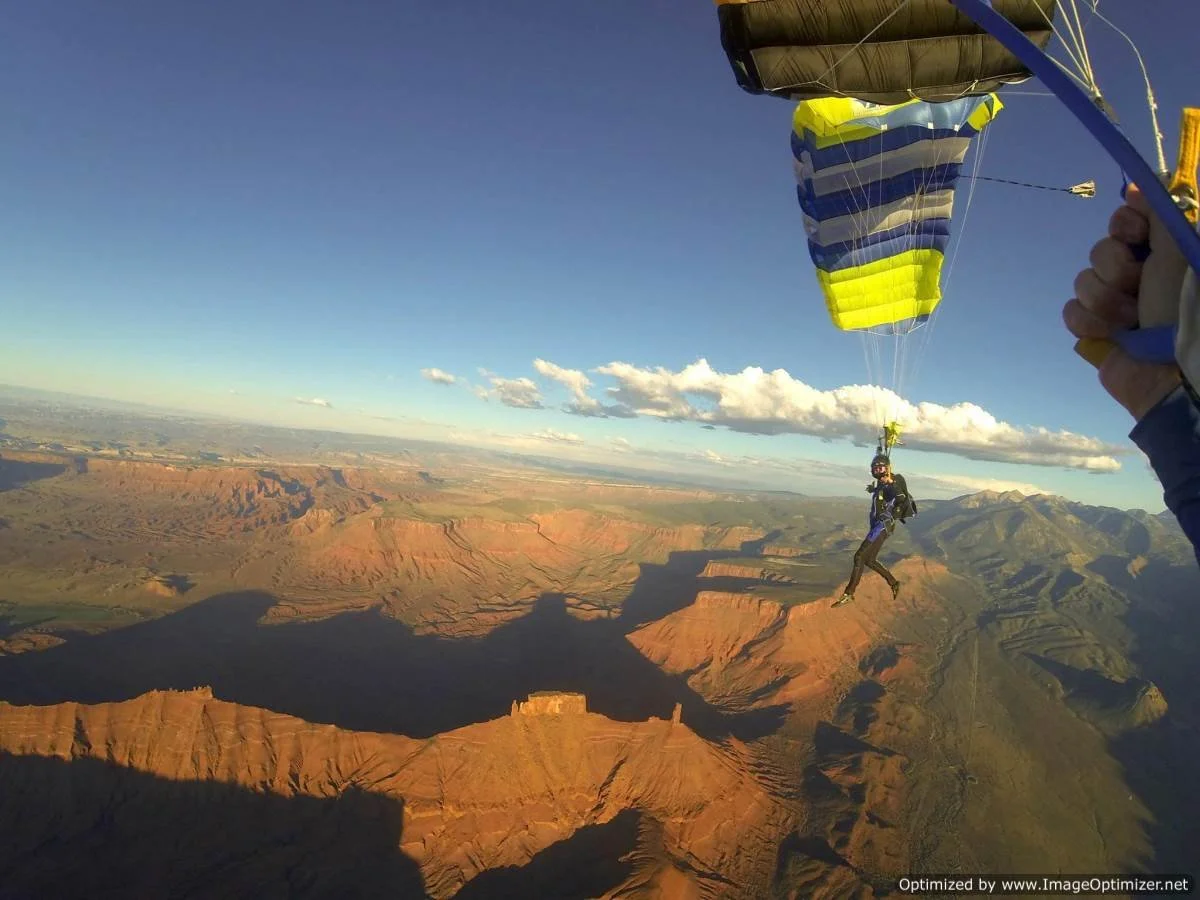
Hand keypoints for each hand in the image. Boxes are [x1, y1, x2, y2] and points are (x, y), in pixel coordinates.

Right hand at [1063, 184, 1182, 420]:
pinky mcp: (1096, 327)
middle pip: (1101, 248)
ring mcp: (1116, 300)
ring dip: (1106, 301)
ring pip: (1083, 280)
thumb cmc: (1183, 303)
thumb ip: (1159, 211)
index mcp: (1164, 249)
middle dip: (1116, 268)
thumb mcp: (1178, 248)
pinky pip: (1071, 310)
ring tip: (1132, 320)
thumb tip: (1136, 186)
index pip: (1127, 216)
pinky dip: (1090, 322)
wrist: (1170, 369)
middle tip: (1140, 285)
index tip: (1139, 235)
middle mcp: (1141, 270)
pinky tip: (1113, 334)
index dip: (1127, 224)